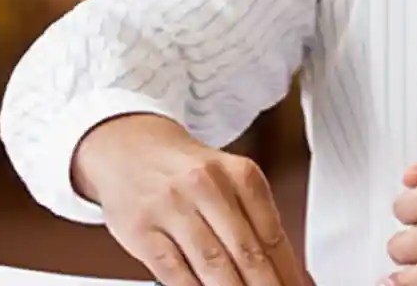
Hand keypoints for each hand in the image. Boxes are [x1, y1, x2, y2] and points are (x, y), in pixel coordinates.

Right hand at [72, 113, 309, 285]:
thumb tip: (288, 270)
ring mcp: (172, 207)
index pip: (273, 234)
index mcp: (238, 173)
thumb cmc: (184, 169)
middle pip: (247, 252)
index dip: (289, 272)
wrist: (127, 146)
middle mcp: (206, 186)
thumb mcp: (227, 179)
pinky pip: (175, 271)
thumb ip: (254, 219)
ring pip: (213, 265)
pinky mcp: (142, 229)